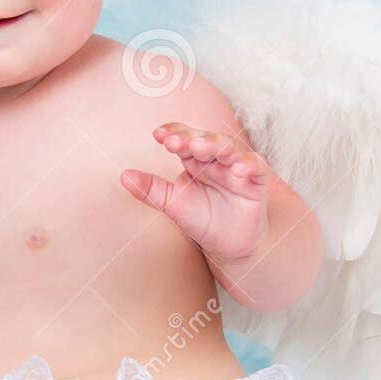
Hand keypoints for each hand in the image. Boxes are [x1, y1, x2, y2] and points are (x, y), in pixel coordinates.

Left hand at [121, 123, 271, 262]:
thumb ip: (151, 190)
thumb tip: (123, 176)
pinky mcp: (257, 180)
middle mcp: (216, 158)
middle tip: (175, 142)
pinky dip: (248, 165)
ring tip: (201, 147)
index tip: (158, 135)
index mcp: (195, 159)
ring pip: (229, 148)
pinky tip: (239, 169)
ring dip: (216, 145)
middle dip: (191, 138)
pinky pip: (256, 167)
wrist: (229, 246)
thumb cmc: (203, 219)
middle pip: (205, 139)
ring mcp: (237, 166)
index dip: (174, 133)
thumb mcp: (173, 204)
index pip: (184, 138)